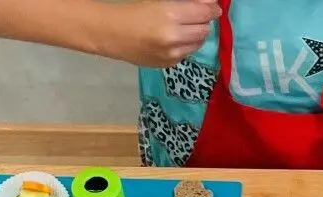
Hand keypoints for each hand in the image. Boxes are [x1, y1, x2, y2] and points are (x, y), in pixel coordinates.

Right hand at [97, 0, 217, 66]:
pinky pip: (187, 53)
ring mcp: (172, 53)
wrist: (110, 32)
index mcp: (171, 14)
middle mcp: (174, 36)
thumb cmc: (132, 8)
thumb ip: (187, 3)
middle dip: (202, 21)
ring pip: (198, 43)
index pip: (205, 12)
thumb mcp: (159, 0)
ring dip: (196, 34)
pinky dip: (185, 45)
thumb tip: (209, 3)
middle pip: (205, 29)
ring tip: (183, 27)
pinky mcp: (168, 64)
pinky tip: (172, 39)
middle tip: (194, 15)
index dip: (211, 8)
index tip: (212, 6)